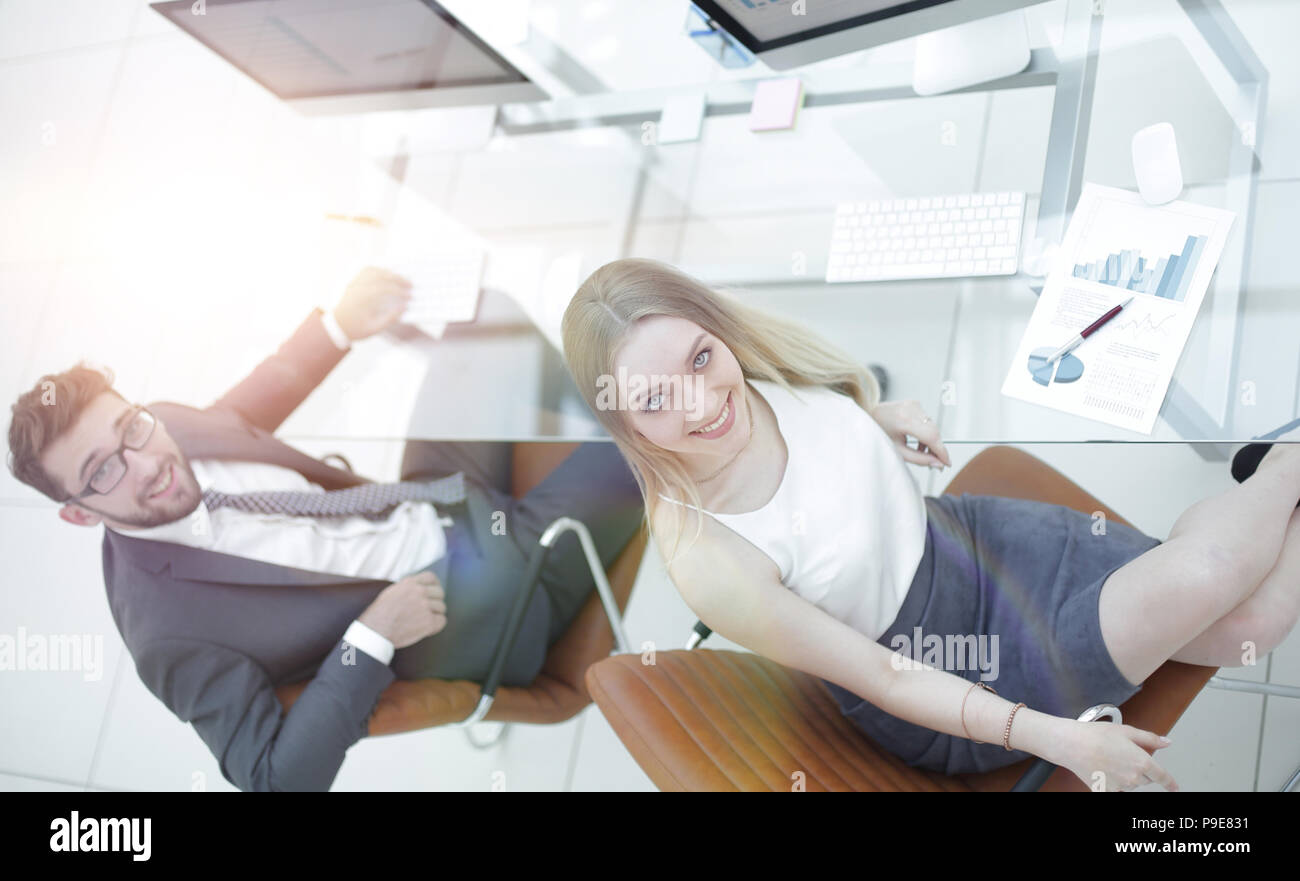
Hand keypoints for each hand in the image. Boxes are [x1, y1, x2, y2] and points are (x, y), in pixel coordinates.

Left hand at [332, 266, 412, 341]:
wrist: (337, 327)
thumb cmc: (355, 329)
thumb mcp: (374, 328)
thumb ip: (390, 318)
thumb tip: (403, 308)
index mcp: (364, 299)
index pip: (385, 289)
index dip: (399, 291)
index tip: (408, 295)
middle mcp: (359, 288)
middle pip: (381, 276)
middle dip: (397, 279)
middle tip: (409, 284)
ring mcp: (355, 283)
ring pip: (373, 270)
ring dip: (388, 272)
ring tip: (398, 278)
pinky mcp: (353, 283)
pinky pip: (365, 271)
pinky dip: (377, 269)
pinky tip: (384, 274)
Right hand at [357, 571, 446, 648]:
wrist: (375, 631)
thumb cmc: (380, 613)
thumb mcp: (392, 591)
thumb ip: (408, 587)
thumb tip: (420, 587)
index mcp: (410, 583)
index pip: (431, 578)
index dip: (434, 585)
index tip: (433, 592)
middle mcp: (419, 592)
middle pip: (440, 593)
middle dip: (435, 601)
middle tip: (427, 610)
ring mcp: (425, 607)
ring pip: (442, 608)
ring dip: (435, 614)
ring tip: (423, 620)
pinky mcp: (429, 622)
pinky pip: (442, 621)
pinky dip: (436, 625)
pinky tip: (427, 628)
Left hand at [868, 399, 950, 468]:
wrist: (868, 415)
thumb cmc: (880, 434)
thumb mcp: (897, 450)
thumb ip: (919, 459)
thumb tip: (938, 465)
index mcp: (903, 421)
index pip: (931, 436)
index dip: (941, 451)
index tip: (947, 463)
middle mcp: (910, 409)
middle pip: (934, 431)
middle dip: (937, 448)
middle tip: (936, 462)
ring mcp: (913, 404)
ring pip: (932, 426)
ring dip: (931, 440)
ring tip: (922, 451)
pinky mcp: (915, 403)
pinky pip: (927, 420)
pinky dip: (926, 431)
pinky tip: (918, 441)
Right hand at [1055, 720, 1177, 791]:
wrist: (1071, 744)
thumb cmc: (1096, 735)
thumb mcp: (1126, 730)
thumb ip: (1150, 738)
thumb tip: (1166, 742)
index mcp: (1142, 762)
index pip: (1163, 777)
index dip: (1170, 783)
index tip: (1174, 787)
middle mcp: (1133, 778)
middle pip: (1145, 779)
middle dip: (1140, 769)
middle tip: (1124, 754)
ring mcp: (1120, 787)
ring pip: (1130, 784)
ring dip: (1126, 775)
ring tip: (1110, 758)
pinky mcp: (1105, 791)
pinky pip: (1116, 789)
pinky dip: (1113, 781)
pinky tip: (1103, 769)